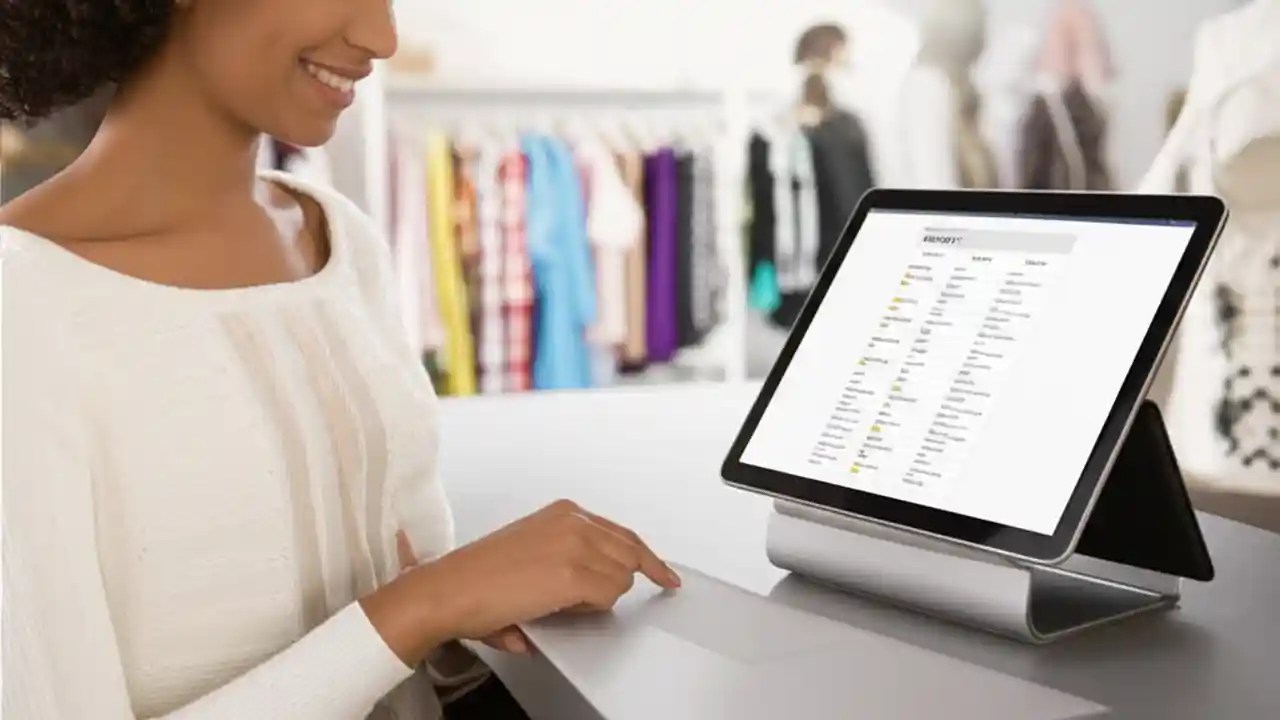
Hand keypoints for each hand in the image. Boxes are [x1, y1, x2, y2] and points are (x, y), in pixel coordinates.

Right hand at [362, 500, 679, 664]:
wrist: (448, 590)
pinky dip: (591, 609)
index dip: (647, 556)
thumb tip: (586, 590)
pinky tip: (562, 608)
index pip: (622, 533)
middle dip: (639, 576)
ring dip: (602, 598)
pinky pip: (607, 597)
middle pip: (631, 552)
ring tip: (565, 604)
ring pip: (622, 578)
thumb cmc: (477, 579)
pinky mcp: (573, 574)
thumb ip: (566, 561)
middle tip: (655, 588)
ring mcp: (576, 545)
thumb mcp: (531, 550)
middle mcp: (574, 522)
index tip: (664, 572)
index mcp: (563, 513)